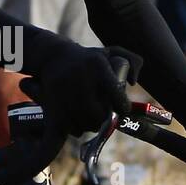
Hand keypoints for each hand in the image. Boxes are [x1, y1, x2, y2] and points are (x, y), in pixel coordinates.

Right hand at [23, 46, 142, 136]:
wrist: (53, 57)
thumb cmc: (89, 58)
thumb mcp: (113, 52)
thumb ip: (133, 61)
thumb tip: (132, 82)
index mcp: (97, 65)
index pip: (115, 93)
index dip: (122, 106)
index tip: (122, 109)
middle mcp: (80, 78)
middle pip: (98, 114)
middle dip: (104, 119)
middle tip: (104, 115)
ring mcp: (63, 92)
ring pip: (83, 124)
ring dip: (89, 126)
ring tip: (90, 118)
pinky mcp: (51, 105)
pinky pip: (65, 127)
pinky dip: (72, 132)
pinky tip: (73, 129)